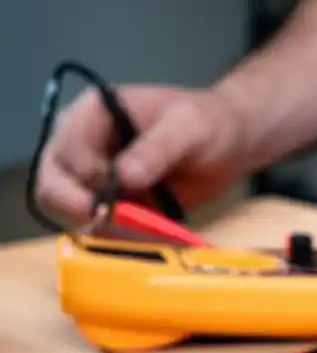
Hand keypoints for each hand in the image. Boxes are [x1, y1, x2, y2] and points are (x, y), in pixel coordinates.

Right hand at [35, 85, 247, 222]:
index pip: (67, 151)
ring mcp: (93, 178)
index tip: (117, 192)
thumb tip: (124, 178)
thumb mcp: (189, 127)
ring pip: (68, 210)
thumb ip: (157, 149)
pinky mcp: (111, 205)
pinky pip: (100, 227)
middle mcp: (82, 145)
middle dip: (75, 206)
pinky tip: (146, 236)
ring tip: (138, 229)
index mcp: (92, 115)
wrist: (229, 143)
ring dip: (98, 225)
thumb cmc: (207, 123)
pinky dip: (117, 236)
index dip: (87, 176)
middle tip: (110, 221)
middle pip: (52, 182)